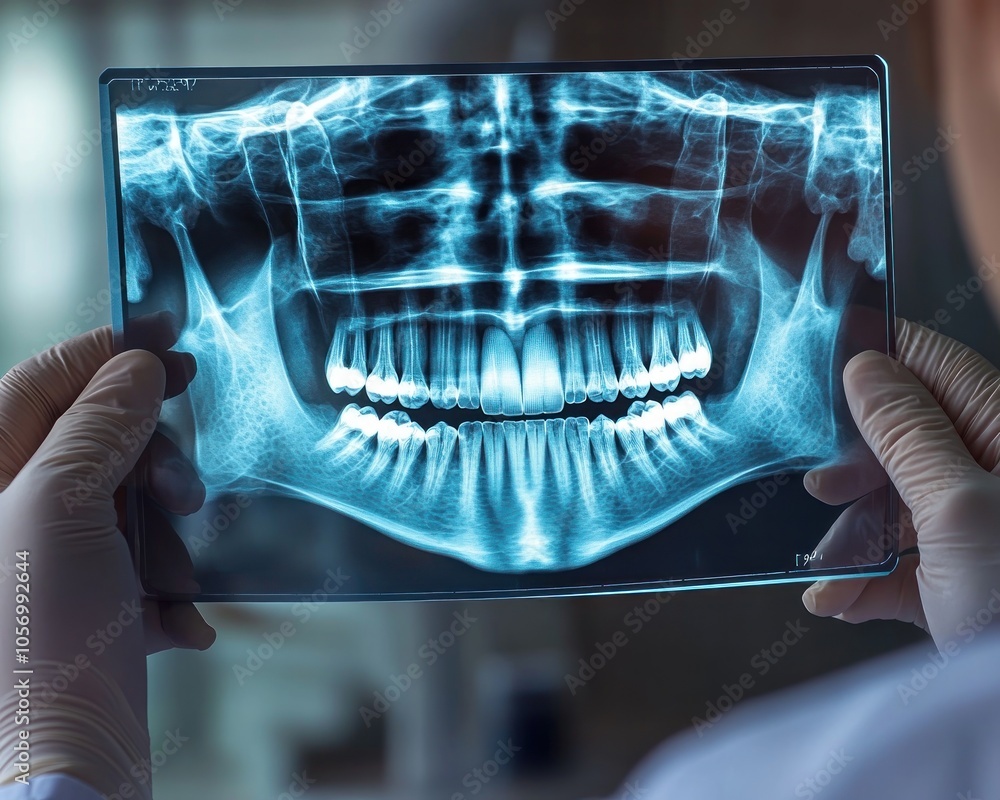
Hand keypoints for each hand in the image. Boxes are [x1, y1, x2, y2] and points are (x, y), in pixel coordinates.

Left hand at [0, 315, 214, 796]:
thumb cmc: (33, 647)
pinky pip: (141, 572)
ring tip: (177, 578)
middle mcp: (7, 520)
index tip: (167, 344)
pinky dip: (170, 591)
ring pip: (127, 507)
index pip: (38, 384)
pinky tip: (181, 623)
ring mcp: (43, 571)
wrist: (60, 782)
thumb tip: (135, 366)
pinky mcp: (83, 617)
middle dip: (150, 464)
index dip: (103, 357)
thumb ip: (96, 426)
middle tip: (181, 489)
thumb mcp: (60, 509)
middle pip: (93, 445)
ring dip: (168, 537)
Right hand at [801, 319, 999, 650]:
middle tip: (821, 488)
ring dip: (851, 538)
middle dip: (853, 465)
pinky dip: (866, 582)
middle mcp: (993, 472)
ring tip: (829, 574)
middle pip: (903, 437)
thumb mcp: (959, 510)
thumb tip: (864, 367)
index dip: (872, 362)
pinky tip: (843, 602)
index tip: (813, 375)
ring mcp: (978, 527)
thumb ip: (909, 433)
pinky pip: (903, 562)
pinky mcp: (964, 580)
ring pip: (897, 503)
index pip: (932, 364)